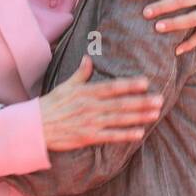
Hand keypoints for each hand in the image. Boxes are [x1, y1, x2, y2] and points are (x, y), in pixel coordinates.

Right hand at [39, 55, 161, 150]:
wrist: (36, 127)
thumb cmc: (51, 105)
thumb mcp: (65, 86)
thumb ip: (80, 74)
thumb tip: (88, 59)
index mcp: (86, 92)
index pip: (112, 87)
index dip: (129, 85)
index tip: (145, 83)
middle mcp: (91, 107)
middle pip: (120, 103)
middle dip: (141, 102)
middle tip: (159, 99)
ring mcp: (91, 123)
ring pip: (119, 119)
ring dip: (139, 116)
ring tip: (155, 113)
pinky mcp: (89, 137)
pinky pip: (111, 136)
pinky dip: (125, 134)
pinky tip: (139, 133)